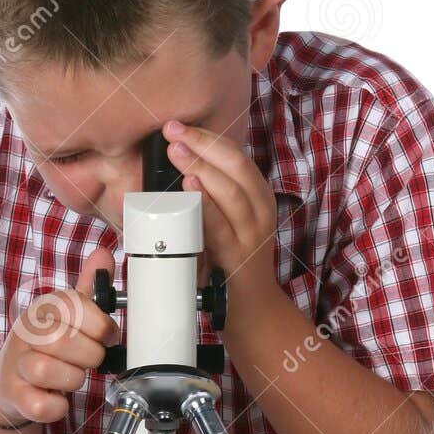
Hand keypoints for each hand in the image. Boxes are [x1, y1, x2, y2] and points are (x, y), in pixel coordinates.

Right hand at [0, 248, 119, 426]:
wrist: (10, 382)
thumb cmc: (46, 347)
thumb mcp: (66, 315)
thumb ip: (87, 289)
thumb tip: (103, 254)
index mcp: (43, 309)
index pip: (73, 305)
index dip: (100, 323)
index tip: (108, 335)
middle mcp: (25, 333)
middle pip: (62, 340)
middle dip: (89, 355)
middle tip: (90, 359)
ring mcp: (16, 364)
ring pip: (48, 371)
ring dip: (72, 379)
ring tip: (72, 376)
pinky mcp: (14, 395)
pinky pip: (41, 405)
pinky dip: (57, 407)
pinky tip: (58, 398)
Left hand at [163, 119, 278, 305]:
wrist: (251, 307)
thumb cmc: (232, 257)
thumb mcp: (229, 217)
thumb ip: (213, 192)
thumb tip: (179, 161)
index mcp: (258, 195)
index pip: (237, 156)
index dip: (208, 137)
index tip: (181, 126)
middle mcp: (260, 211)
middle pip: (237, 166)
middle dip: (203, 145)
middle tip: (174, 132)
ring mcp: (251, 234)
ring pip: (232, 193)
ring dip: (202, 169)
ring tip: (178, 152)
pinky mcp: (237, 257)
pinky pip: (220, 227)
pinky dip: (205, 205)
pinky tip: (189, 190)